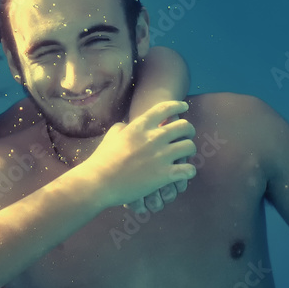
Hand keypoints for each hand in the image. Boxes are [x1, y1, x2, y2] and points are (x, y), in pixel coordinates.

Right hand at [81, 101, 196, 208]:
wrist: (99, 182)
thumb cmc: (102, 160)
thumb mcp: (111, 137)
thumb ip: (121, 128)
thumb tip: (126, 125)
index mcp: (140, 126)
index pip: (166, 108)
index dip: (178, 105)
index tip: (184, 107)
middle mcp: (154, 137)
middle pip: (184, 126)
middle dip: (188, 130)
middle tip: (186, 135)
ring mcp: (161, 156)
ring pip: (189, 147)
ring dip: (190, 150)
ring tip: (186, 155)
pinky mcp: (164, 175)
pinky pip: (188, 169)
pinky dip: (189, 170)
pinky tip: (185, 173)